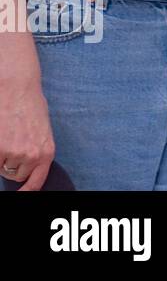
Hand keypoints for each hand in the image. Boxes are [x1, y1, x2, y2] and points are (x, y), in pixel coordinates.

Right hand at [0, 67, 54, 190]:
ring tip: (8, 136)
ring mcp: (14, 153)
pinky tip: (2, 135)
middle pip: (17, 175)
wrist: (17, 88)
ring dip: (3, 157)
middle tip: (13, 143)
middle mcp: (32, 156)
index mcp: (47, 152)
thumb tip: (29, 165)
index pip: (37, 182)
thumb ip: (37, 149)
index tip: (22, 194)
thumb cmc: (30, 106)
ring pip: (3, 167)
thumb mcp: (42, 130)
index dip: (28, 191)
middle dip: (13, 164)